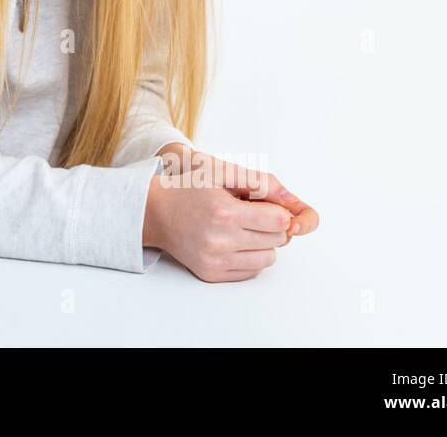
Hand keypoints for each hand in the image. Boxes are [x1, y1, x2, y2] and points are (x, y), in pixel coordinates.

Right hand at [144, 154, 291, 281]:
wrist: (155, 213)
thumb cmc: (188, 189)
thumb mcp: (219, 172)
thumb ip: (258, 181)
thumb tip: (291, 201)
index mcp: (225, 212)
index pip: (280, 221)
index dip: (278, 212)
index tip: (265, 206)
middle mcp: (221, 240)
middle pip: (277, 240)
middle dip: (271, 227)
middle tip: (251, 216)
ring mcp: (216, 260)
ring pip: (268, 259)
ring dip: (263, 244)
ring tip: (243, 230)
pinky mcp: (212, 274)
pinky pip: (251, 271)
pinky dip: (250, 258)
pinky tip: (233, 243)